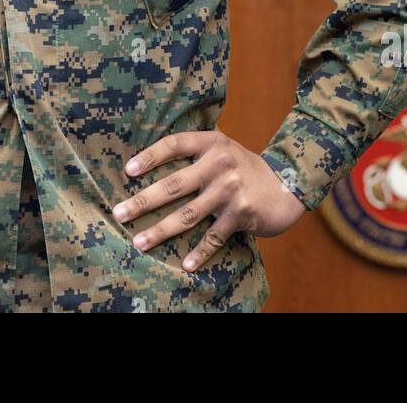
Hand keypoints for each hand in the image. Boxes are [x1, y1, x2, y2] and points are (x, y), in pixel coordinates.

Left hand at [111, 129, 306, 272]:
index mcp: (213, 142)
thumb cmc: (245, 167)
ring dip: (161, 231)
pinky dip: (199, 253)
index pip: (174, 145)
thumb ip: (196, 153)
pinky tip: (185, 265)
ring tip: (139, 242)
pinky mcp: (242, 213)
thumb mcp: (224, 148)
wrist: (287, 184)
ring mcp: (231, 189)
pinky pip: (214, 237)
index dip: (150, 157)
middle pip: (174, 184)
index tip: (128, 172)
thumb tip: (152, 164)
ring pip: (188, 214)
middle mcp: (220, 163)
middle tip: (120, 213)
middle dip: (144, 201)